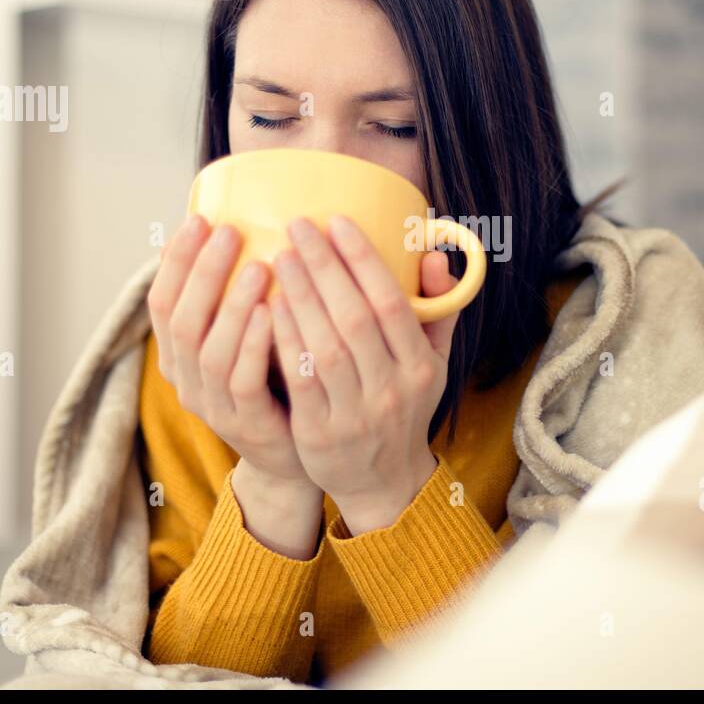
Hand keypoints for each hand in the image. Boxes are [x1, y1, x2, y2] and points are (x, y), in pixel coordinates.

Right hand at [146, 215, 322, 556]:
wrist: (294, 455)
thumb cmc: (276, 380)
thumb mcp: (249, 335)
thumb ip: (239, 295)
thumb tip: (245, 224)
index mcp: (179, 355)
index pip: (161, 301)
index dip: (176, 260)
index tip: (198, 219)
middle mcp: (187, 380)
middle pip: (181, 319)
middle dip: (202, 271)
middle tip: (228, 231)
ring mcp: (213, 405)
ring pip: (209, 350)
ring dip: (231, 304)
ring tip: (257, 265)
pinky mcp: (245, 424)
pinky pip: (243, 381)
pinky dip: (254, 344)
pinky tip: (272, 312)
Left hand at [269, 214, 458, 534]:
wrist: (383, 481)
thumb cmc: (404, 404)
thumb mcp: (433, 361)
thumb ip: (436, 307)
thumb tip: (433, 252)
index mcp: (421, 366)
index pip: (392, 304)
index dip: (364, 260)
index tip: (338, 222)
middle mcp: (392, 390)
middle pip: (355, 320)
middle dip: (324, 268)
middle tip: (298, 228)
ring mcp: (355, 414)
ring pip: (325, 347)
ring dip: (299, 298)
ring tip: (279, 258)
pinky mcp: (318, 432)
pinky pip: (299, 379)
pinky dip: (283, 341)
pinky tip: (267, 308)